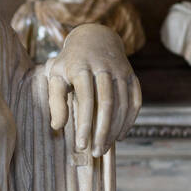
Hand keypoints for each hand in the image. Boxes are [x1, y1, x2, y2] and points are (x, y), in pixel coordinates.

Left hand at [44, 23, 141, 155]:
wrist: (95, 37)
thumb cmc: (70, 63)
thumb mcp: (56, 76)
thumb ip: (55, 100)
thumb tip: (56, 127)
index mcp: (81, 67)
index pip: (85, 99)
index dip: (84, 124)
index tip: (80, 146)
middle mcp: (104, 67)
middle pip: (107, 103)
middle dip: (102, 131)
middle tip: (95, 152)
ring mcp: (121, 71)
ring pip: (122, 104)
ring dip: (115, 129)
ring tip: (104, 148)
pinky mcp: (132, 76)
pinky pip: (135, 101)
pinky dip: (129, 121)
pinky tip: (119, 136)